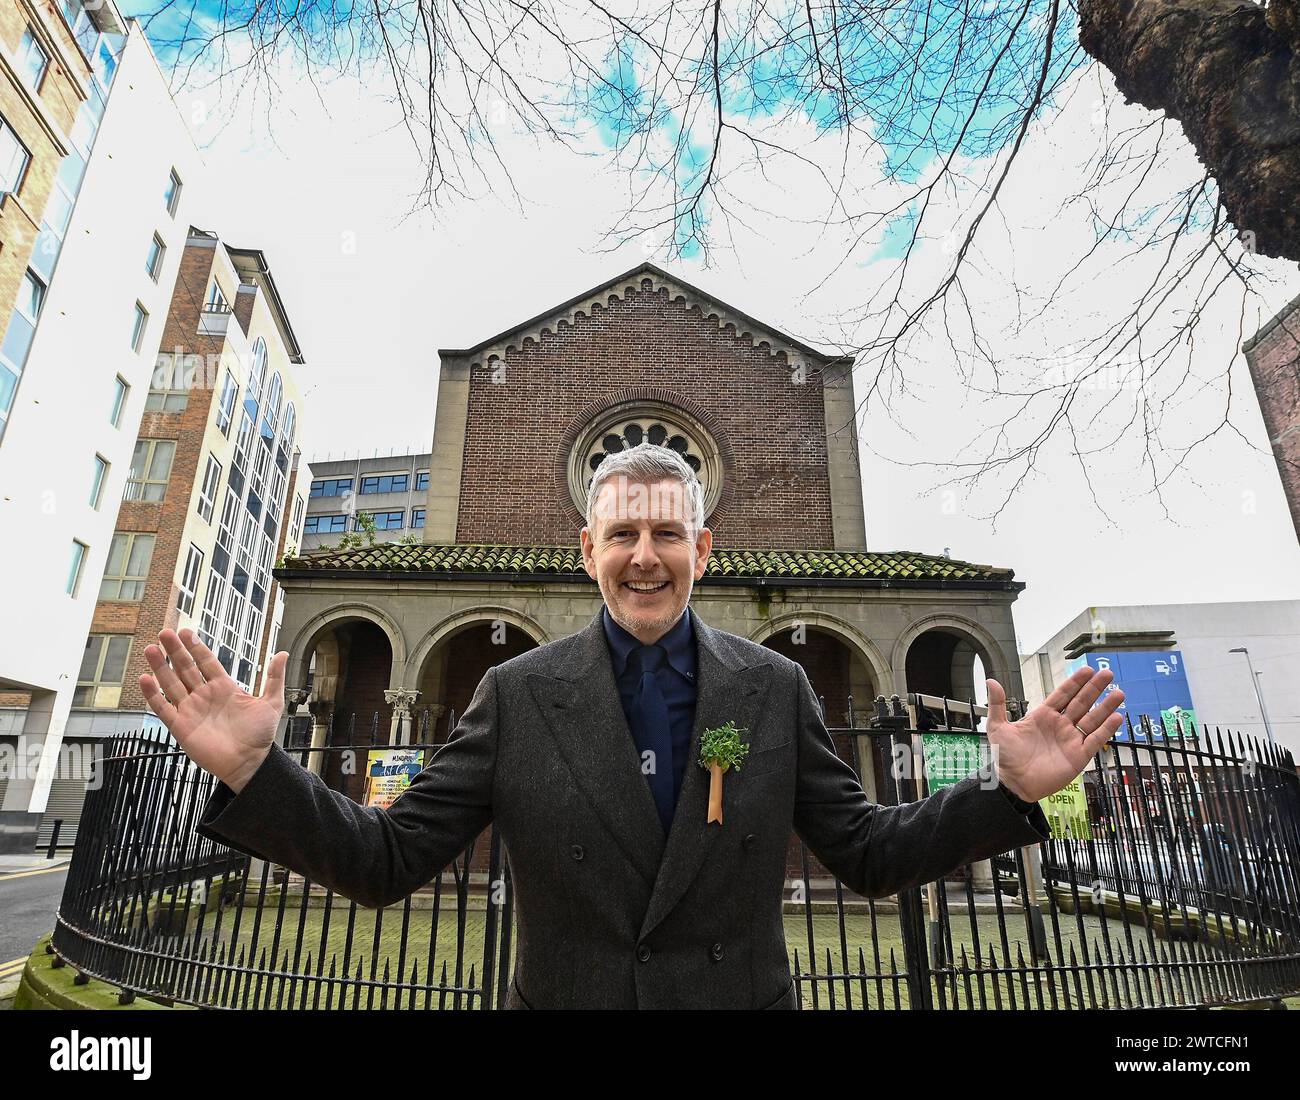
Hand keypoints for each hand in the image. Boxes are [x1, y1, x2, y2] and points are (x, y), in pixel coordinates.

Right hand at [139, 628, 288, 792]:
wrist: (249, 762)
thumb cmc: (260, 735)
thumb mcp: (272, 703)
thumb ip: (274, 677)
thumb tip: (283, 654)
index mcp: (224, 688)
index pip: (206, 662)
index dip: (196, 647)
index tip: (187, 632)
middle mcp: (205, 696)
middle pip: (186, 669)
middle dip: (175, 651)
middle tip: (165, 633)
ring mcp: (191, 710)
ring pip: (171, 684)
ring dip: (160, 667)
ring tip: (151, 649)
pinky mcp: (181, 726)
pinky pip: (163, 708)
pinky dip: (152, 695)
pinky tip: (145, 679)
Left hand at [985, 667, 1124, 802]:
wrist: (1012, 782)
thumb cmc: (1005, 756)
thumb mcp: (998, 727)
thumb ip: (997, 704)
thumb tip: (991, 681)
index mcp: (1043, 716)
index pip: (1063, 695)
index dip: (1075, 682)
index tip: (1087, 670)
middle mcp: (1059, 726)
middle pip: (1081, 703)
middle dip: (1094, 689)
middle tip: (1107, 674)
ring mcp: (1070, 740)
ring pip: (1092, 720)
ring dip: (1105, 707)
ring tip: (1118, 693)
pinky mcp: (1078, 757)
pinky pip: (1095, 741)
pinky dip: (1106, 730)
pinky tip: (1117, 717)